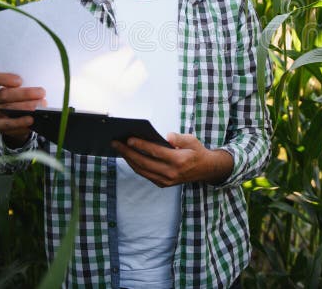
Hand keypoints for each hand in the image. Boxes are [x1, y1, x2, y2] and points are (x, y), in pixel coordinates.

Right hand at [0, 70, 45, 146]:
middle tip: (41, 93)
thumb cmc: (17, 94)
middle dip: (24, 94)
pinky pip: (8, 125)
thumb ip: (23, 83)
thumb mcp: (17, 85)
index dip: (4, 79)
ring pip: (7, 110)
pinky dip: (21, 123)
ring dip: (25, 109)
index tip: (20, 80)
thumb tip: (37, 87)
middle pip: (3, 95)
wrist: (12, 114)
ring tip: (39, 108)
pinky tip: (32, 120)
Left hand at [112, 133, 233, 186]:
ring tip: (118, 149)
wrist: (205, 170)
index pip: (155, 152)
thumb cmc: (196, 152)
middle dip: (128, 152)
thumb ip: (179, 138)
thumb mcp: (192, 140)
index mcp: (179, 160)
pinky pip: (145, 174)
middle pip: (144, 162)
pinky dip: (135, 166)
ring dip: (128, 160)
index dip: (141, 145)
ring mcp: (166, 180)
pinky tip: (129, 157)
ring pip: (142, 170)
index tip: (128, 139)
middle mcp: (171, 173)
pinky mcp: (163, 184)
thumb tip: (167, 136)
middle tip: (116, 143)